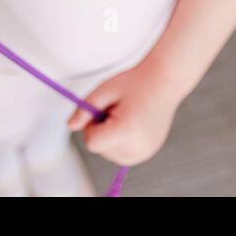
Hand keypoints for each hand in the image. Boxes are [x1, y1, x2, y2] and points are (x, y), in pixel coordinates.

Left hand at [66, 63, 180, 166]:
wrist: (164, 81)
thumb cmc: (135, 83)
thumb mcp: (104, 90)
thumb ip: (84, 109)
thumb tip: (71, 126)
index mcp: (127, 132)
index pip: (92, 142)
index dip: (91, 125)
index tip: (102, 109)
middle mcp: (137, 147)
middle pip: (100, 149)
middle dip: (101, 130)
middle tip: (116, 109)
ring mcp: (144, 152)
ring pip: (109, 154)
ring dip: (110, 137)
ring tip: (125, 116)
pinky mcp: (147, 153)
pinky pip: (121, 154)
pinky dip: (120, 141)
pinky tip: (130, 124)